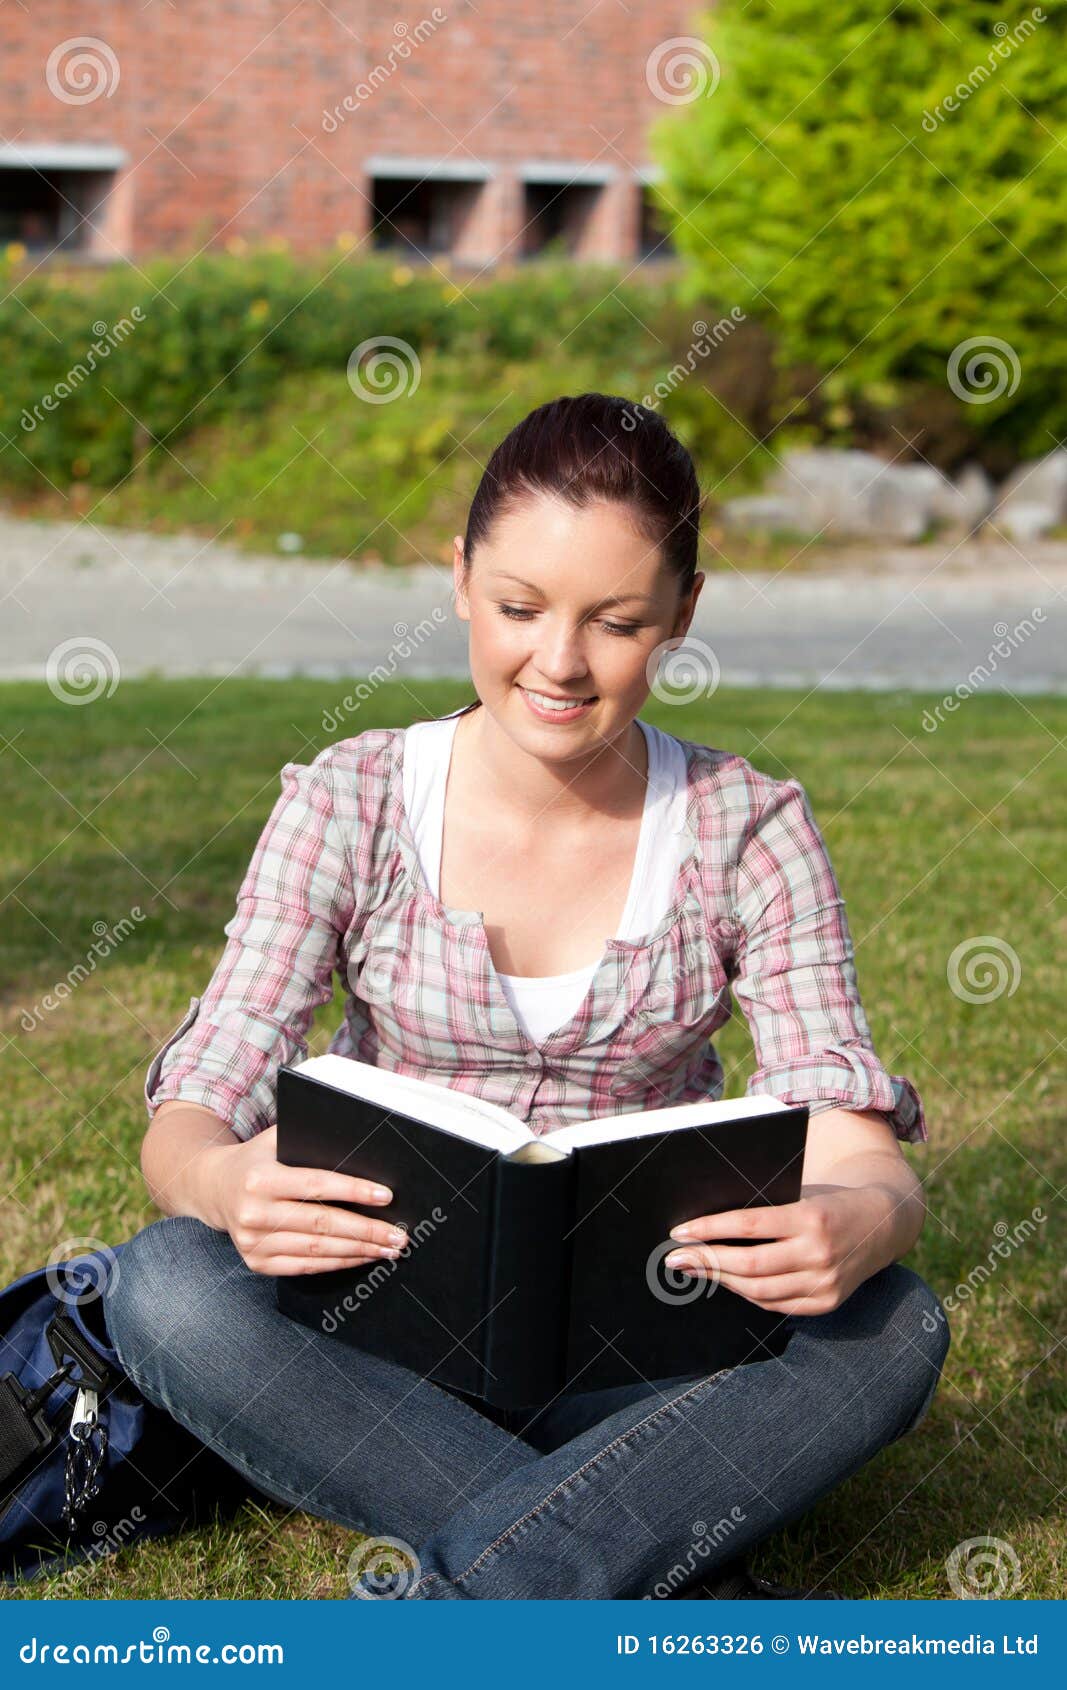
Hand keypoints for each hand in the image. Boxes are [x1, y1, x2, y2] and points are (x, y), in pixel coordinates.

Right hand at [205, 1125, 408, 1275]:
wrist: (213, 1188)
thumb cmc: (257, 1160)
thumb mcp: (275, 1139)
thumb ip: (310, 1139)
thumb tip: (359, 1143)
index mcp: (260, 1178)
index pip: (317, 1185)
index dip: (354, 1191)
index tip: (385, 1197)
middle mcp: (253, 1212)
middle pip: (322, 1224)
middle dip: (366, 1231)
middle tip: (398, 1235)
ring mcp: (253, 1242)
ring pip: (317, 1250)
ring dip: (358, 1251)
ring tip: (387, 1249)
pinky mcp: (256, 1263)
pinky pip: (305, 1266)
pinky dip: (337, 1263)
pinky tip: (360, 1258)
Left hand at [663, 1185, 894, 1315]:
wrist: (884, 1223)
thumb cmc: (830, 1201)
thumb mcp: (803, 1194)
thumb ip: (768, 1209)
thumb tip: (710, 1226)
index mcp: (811, 1217)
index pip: (749, 1225)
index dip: (710, 1230)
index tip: (680, 1231)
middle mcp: (819, 1252)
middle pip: (750, 1264)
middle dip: (706, 1261)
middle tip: (675, 1258)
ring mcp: (826, 1282)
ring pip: (760, 1291)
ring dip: (721, 1280)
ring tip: (695, 1269)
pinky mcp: (827, 1302)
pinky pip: (777, 1304)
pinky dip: (748, 1294)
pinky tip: (727, 1282)